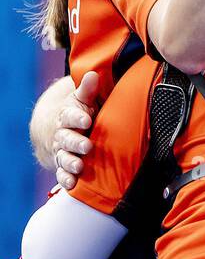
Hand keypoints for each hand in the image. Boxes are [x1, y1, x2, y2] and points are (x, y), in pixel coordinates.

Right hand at [52, 70, 98, 190]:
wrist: (58, 128)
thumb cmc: (78, 112)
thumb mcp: (82, 100)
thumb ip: (87, 91)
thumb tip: (93, 74)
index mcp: (67, 116)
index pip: (70, 115)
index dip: (78, 117)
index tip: (87, 118)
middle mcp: (62, 135)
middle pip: (67, 139)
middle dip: (76, 142)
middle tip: (87, 146)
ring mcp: (61, 151)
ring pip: (64, 157)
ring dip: (71, 162)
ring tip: (79, 166)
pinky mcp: (63, 165)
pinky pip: (62, 173)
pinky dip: (66, 179)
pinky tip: (72, 185)